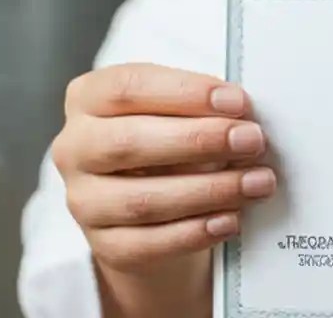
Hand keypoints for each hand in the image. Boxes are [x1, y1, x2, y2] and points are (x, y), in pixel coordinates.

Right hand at [51, 63, 275, 315]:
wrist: (150, 206)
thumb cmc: (169, 141)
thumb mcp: (177, 112)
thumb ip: (200, 108)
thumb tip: (243, 118)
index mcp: (88, 98)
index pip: (127, 87)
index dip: (185, 93)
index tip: (237, 102)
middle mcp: (74, 148)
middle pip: (129, 143)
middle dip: (199, 141)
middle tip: (252, 140)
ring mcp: (84, 201)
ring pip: (142, 200)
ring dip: (209, 191)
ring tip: (258, 182)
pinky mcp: (105, 245)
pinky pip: (150, 243)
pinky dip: (196, 232)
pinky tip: (231, 219)